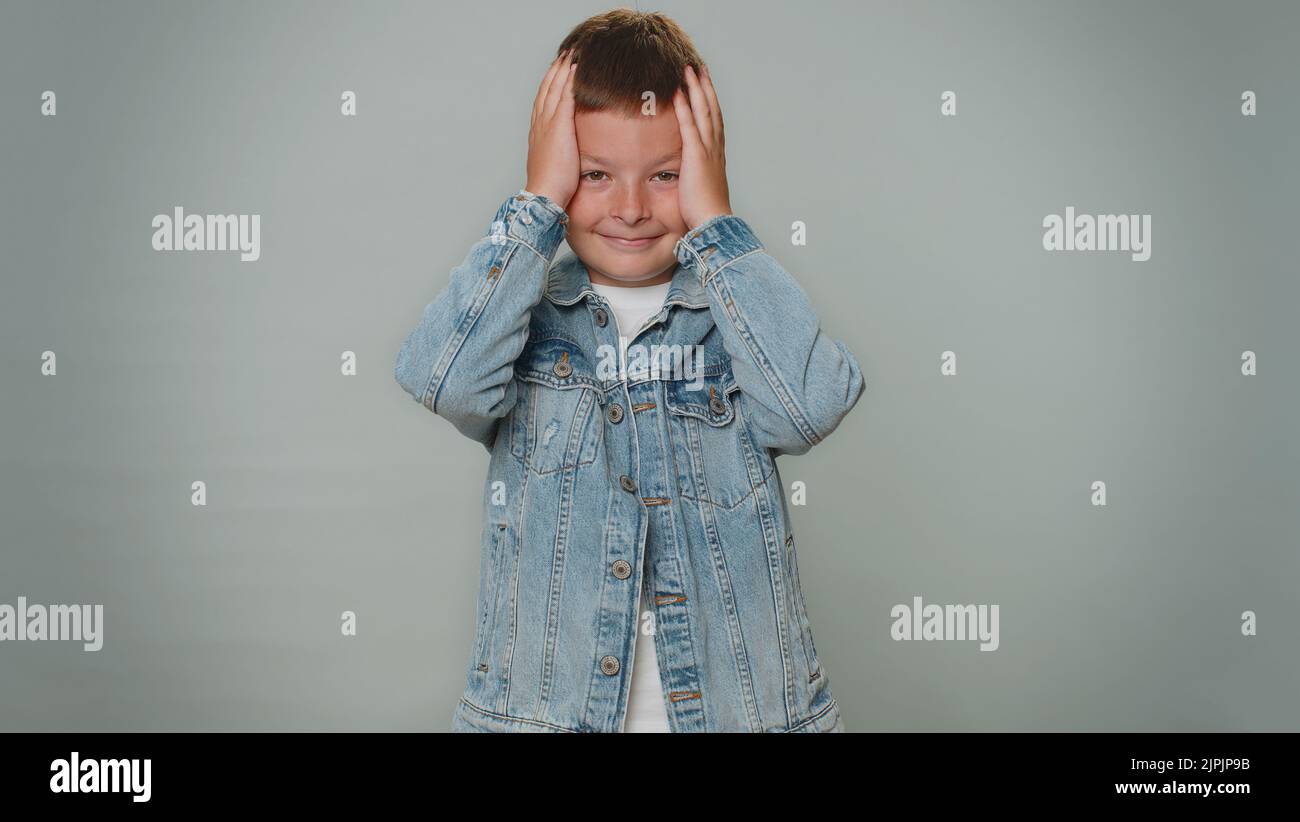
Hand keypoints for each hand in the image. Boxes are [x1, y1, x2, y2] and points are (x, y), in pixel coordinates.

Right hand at [525, 49, 579, 209]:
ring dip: (562, 70)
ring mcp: (547, 125)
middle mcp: (539, 125)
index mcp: (538, 134)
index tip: (556, 73)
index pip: (543, 103)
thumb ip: (562, 155)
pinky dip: (569, 81)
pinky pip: (564, 98)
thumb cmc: (552, 188)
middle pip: (546, 90)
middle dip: (555, 72)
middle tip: (564, 55)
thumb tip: (571, 156)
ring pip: (554, 89)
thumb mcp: (556, 166)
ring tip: (571, 55)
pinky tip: (576, 69)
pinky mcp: (558, 127)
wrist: (544, 195)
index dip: (549, 86)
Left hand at [672, 64, 732, 230]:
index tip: (704, 85)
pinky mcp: (696, 156)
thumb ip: (694, 177)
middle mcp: (715, 148)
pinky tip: (677, 92)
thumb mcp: (700, 189)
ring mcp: (707, 151)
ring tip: (688, 70)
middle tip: (698, 68)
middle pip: (712, 110)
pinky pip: (689, 126)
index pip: (714, 122)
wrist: (714, 223)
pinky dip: (684, 107)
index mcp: (716, 155)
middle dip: (705, 87)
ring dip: (695, 89)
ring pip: (703, 112)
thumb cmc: (705, 213)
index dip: (710, 102)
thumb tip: (686, 177)